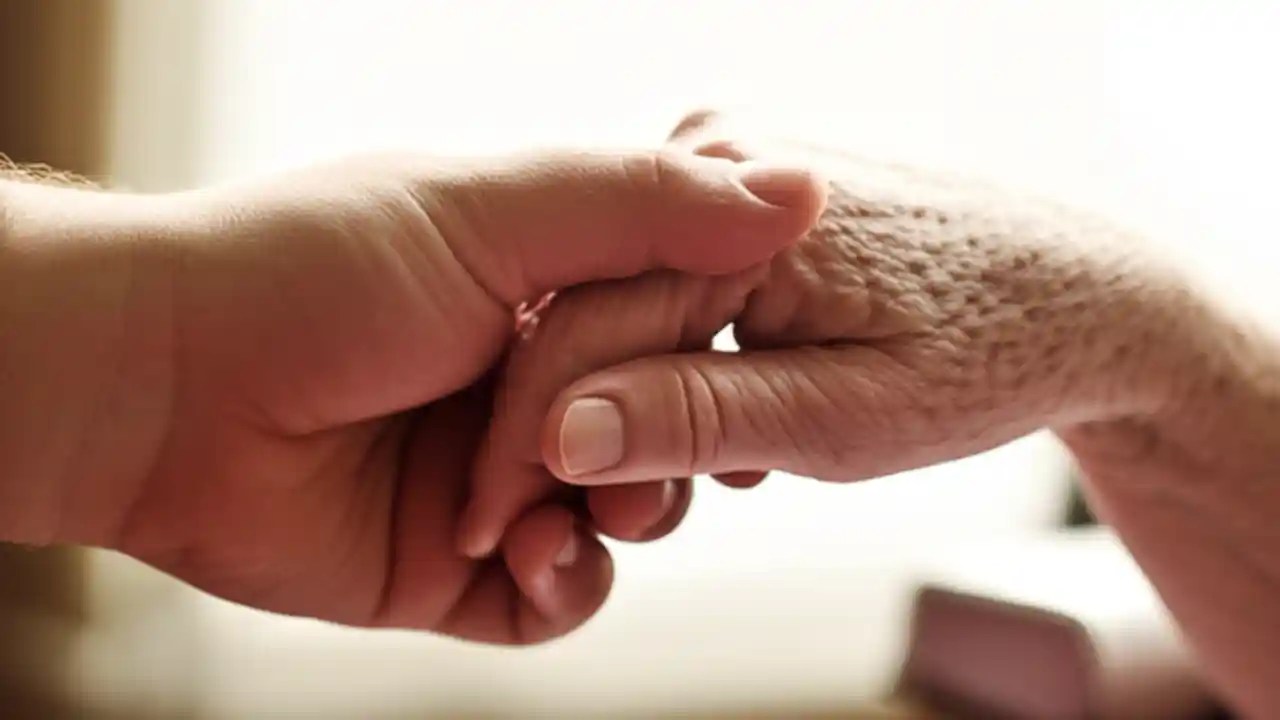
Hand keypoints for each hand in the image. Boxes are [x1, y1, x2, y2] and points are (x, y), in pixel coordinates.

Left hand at [0, 150, 823, 642]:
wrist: (168, 390)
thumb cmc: (319, 273)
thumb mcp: (498, 211)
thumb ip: (649, 207)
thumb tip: (802, 192)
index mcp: (541, 290)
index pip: (675, 329)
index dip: (706, 354)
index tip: (732, 364)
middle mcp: (522, 384)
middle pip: (659, 434)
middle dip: (661, 451)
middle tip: (622, 451)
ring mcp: (490, 478)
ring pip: (620, 519)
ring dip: (614, 518)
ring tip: (558, 507)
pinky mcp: (453, 568)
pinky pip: (557, 596)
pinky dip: (565, 581)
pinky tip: (529, 552)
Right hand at [454, 114, 1279, 717]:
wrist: (1078, 294)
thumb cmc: (986, 356)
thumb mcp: (843, 417)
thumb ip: (697, 419)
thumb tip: (561, 435)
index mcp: (734, 212)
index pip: (576, 337)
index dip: (524, 444)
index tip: (490, 529)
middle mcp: (717, 156)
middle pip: (592, 315)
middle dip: (587, 428)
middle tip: (622, 519)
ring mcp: (729, 164)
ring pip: (627, 304)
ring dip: (644, 397)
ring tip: (729, 465)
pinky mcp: (743, 193)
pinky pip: (670, 283)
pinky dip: (683, 358)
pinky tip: (747, 406)